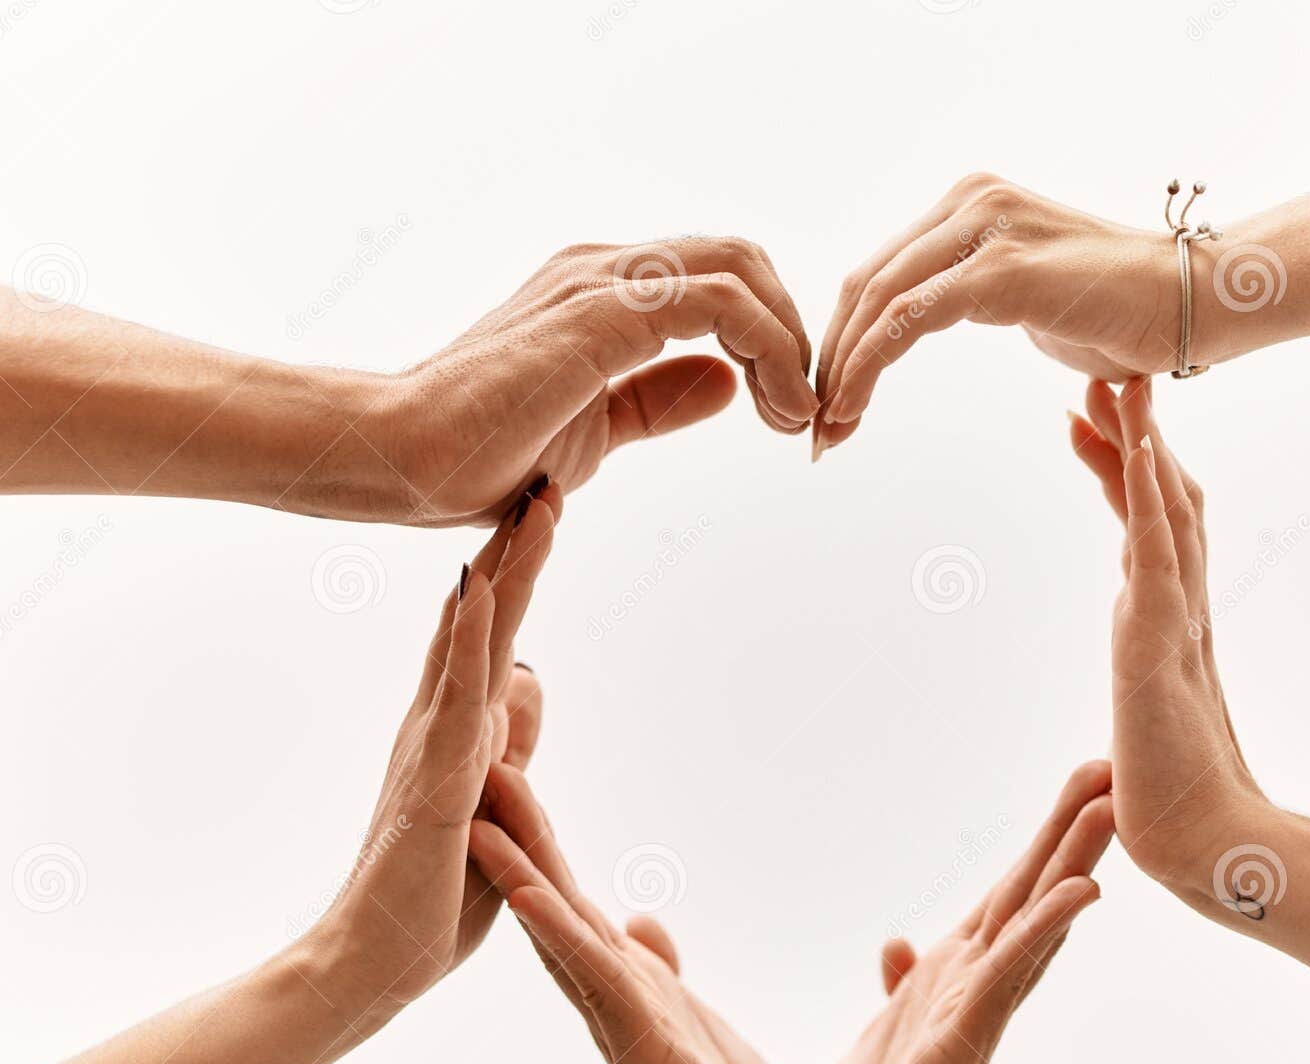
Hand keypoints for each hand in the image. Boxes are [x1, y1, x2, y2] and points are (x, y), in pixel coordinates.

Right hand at [303, 489, 558, 1027]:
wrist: (376, 963)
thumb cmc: (435, 894)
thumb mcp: (494, 803)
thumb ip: (508, 744)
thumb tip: (529, 684)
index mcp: (456, 730)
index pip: (494, 636)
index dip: (521, 574)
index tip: (549, 512)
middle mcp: (439, 722)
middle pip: (483, 619)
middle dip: (517, 547)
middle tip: (549, 474)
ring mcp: (433, 745)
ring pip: (473, 639)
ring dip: (505, 568)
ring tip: (534, 501)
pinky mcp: (436, 781)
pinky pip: (456, 697)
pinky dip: (470, 638)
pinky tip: (482, 586)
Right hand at [378, 237, 817, 524]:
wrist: (404, 457)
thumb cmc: (478, 452)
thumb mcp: (594, 430)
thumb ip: (656, 400)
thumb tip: (728, 383)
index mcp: (603, 293)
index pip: (719, 279)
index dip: (772, 337)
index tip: (789, 409)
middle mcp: (605, 272)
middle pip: (741, 259)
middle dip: (794, 331)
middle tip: (804, 408)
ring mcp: (602, 284)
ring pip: (740, 269)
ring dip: (791, 343)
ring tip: (796, 414)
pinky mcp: (602, 314)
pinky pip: (718, 303)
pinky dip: (769, 349)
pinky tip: (775, 407)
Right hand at [468, 764, 813, 1063]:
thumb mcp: (692, 1021)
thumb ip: (658, 973)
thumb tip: (638, 925)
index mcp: (624, 989)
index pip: (569, 902)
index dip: (538, 841)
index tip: (507, 777)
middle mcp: (609, 1001)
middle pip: (551, 904)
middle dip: (517, 837)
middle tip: (477, 766)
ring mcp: (620, 1024)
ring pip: (559, 934)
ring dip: (521, 874)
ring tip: (481, 817)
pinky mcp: (645, 1047)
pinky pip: (596, 978)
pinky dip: (562, 933)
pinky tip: (532, 892)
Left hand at [808, 766, 1113, 1063]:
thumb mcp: (884, 1036)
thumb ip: (904, 987)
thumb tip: (900, 944)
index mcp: (956, 981)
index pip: (1009, 897)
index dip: (1045, 842)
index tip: (1084, 787)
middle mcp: (977, 990)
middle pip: (1031, 894)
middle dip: (1069, 831)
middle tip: (1115, 765)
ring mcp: (974, 1017)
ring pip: (1030, 924)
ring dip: (1068, 864)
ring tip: (1109, 808)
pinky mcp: (957, 1048)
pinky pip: (1005, 980)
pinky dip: (1041, 934)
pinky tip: (1078, 895)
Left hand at [814, 175, 1173, 455]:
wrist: (1193, 304)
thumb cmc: (1118, 313)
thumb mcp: (1023, 299)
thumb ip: (967, 298)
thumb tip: (919, 324)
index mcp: (968, 206)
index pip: (880, 273)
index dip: (841, 340)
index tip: (827, 402)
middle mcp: (970, 202)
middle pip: (866, 284)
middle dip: (831, 361)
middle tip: (813, 427)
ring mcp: (986, 227)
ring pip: (878, 299)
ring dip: (843, 371)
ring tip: (828, 430)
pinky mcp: (1001, 267)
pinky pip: (909, 318)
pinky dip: (870, 366)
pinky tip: (852, 408)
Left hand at [1067, 377, 1267, 894]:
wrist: (1204, 843)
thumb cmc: (1172, 796)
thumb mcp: (1146, 722)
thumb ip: (1144, 687)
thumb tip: (1130, 685)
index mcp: (1172, 625)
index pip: (1151, 530)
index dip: (1127, 472)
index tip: (1095, 423)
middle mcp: (1181, 610)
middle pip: (1160, 501)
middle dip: (1133, 435)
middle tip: (1104, 370)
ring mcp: (1177, 620)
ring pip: (1162, 510)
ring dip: (1139, 441)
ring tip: (1116, 378)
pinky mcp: (1164, 641)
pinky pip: (1156, 552)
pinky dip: (1144, 495)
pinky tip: (1134, 446)